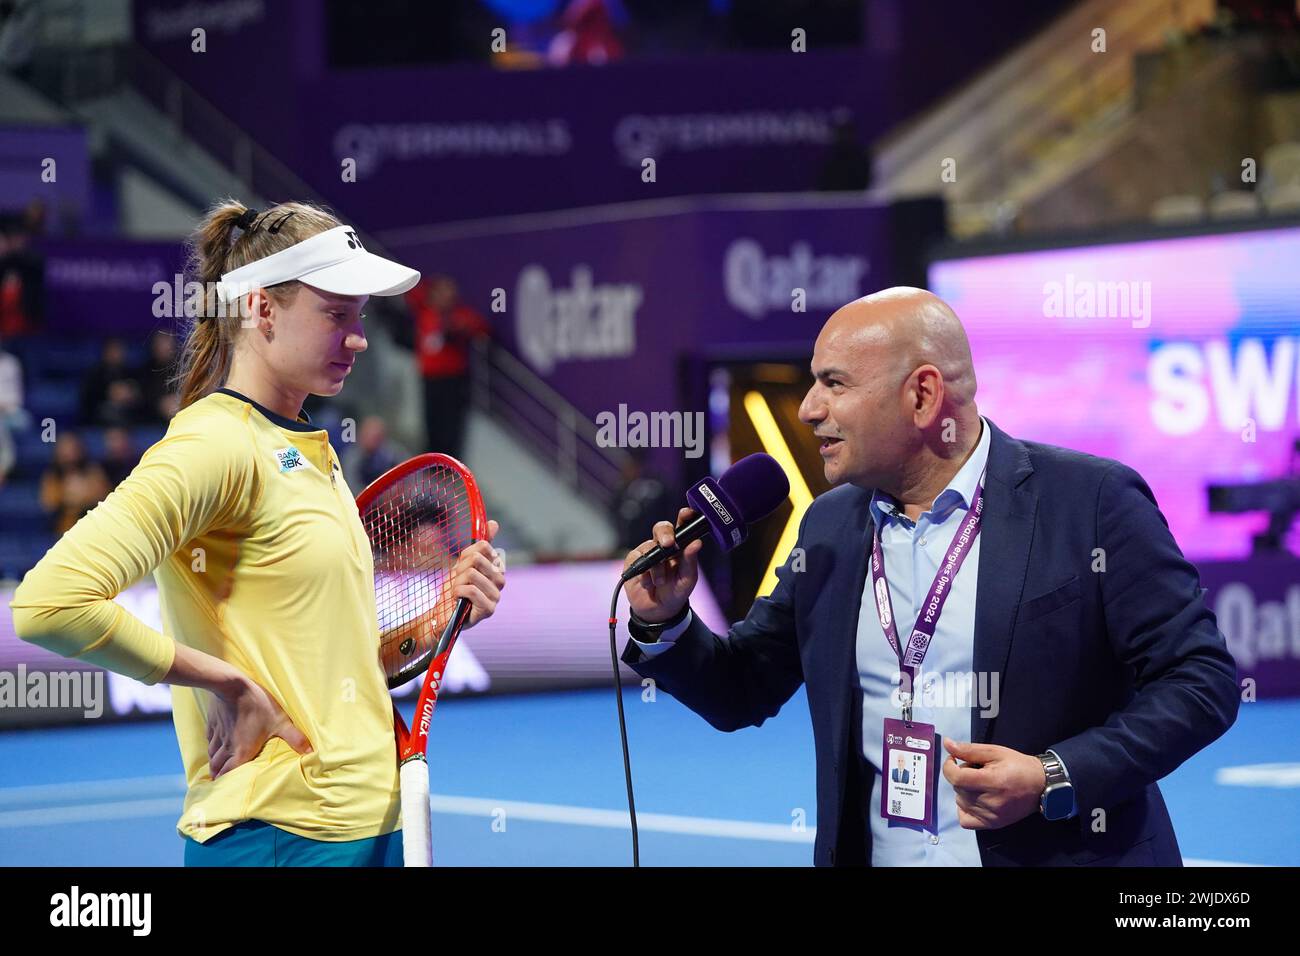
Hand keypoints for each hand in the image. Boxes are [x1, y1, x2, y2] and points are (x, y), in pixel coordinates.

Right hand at [206, 676, 311, 778]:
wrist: (232, 685)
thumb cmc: (257, 705)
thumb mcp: (280, 721)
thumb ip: (294, 738)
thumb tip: (311, 751)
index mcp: (241, 751)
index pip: (229, 774)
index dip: (227, 785)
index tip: (226, 792)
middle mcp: (226, 747)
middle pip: (218, 768)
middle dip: (219, 776)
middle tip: (221, 783)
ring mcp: (217, 735)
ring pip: (212, 755)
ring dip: (214, 763)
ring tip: (217, 769)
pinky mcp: (212, 724)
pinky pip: (209, 740)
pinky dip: (211, 747)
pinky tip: (214, 746)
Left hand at [454, 519, 504, 628]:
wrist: (441, 614)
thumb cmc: (455, 589)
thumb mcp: (464, 564)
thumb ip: (479, 546)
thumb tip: (494, 523)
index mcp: (497, 568)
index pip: (484, 547)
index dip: (466, 555)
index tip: (461, 567)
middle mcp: (500, 581)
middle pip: (477, 559)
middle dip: (460, 569)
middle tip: (457, 582)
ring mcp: (496, 596)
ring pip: (472, 574)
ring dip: (457, 582)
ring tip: (457, 592)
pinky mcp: (489, 609)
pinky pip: (470, 590)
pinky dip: (457, 592)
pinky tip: (457, 599)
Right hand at [623, 507, 702, 623]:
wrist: (657, 610)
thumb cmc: (676, 591)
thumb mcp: (687, 579)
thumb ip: (690, 561)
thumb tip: (697, 543)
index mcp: (680, 546)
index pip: (682, 526)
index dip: (684, 516)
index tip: (686, 513)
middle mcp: (663, 545)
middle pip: (662, 528)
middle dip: (665, 533)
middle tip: (669, 544)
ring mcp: (647, 551)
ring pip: (650, 548)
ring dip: (656, 567)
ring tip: (660, 582)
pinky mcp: (634, 560)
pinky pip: (637, 559)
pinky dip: (644, 574)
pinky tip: (648, 584)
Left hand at [942, 739, 1046, 829]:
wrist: (1041, 786)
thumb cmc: (1018, 766)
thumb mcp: (995, 752)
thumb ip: (968, 749)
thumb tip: (946, 744)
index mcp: (992, 781)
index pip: (956, 777)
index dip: (949, 766)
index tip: (954, 759)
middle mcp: (991, 802)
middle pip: (958, 788)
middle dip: (961, 775)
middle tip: (977, 770)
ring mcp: (991, 816)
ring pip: (960, 802)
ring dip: (964, 791)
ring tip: (980, 784)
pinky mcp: (992, 824)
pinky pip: (965, 820)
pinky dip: (965, 809)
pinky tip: (974, 799)